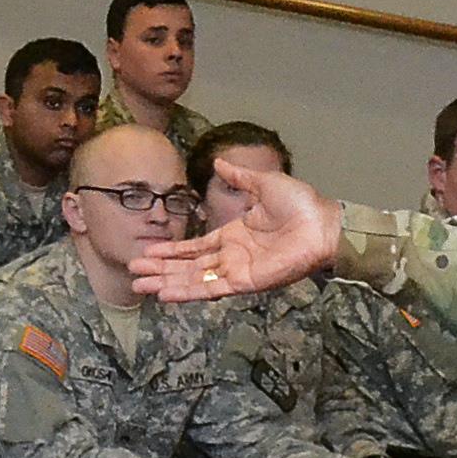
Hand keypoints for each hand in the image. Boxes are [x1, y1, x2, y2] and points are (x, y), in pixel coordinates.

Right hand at [131, 165, 340, 301]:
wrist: (322, 223)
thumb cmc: (300, 204)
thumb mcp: (263, 183)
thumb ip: (239, 178)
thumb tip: (219, 163)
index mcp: (233, 236)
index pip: (194, 247)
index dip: (171, 252)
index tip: (148, 253)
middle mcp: (231, 256)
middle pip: (187, 267)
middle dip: (160, 271)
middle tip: (134, 274)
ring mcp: (236, 271)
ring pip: (193, 280)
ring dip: (166, 283)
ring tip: (140, 287)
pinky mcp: (245, 283)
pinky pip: (211, 289)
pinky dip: (188, 292)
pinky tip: (166, 294)